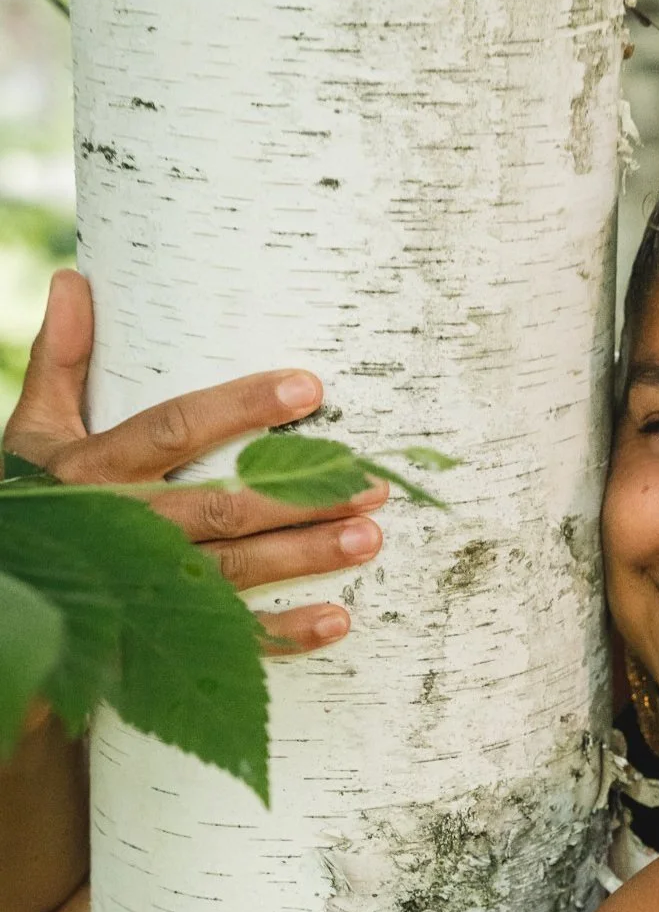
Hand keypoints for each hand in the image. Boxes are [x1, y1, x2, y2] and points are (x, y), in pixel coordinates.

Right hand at [3, 270, 388, 653]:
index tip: (308, 387)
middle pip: (223, 507)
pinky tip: (339, 620)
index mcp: (93, 470)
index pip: (176, 429)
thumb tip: (74, 275)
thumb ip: (61, 358)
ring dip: (305, 556)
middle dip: (299, 495)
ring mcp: (145, 583)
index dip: (241, 407)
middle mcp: (125, 527)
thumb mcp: (34, 429)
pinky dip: (285, 634)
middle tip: (368, 481)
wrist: (10, 594)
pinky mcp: (159, 630)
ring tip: (369, 537)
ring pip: (236, 570)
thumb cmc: (33, 499)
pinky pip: (229, 636)